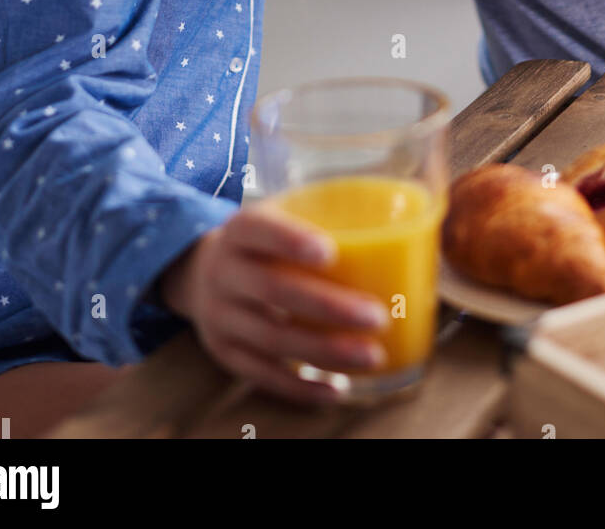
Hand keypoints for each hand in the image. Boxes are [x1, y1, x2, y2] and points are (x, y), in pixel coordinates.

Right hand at [158, 203, 389, 404]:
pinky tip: (338, 388)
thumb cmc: (264, 243)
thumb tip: (405, 220)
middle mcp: (224, 273)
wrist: (199, 274)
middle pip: (272, 290)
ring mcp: (221, 317)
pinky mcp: (225, 354)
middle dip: (328, 307)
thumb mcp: (278, 214)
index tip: (330, 252)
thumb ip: (323, 214)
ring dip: (325, 352)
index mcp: (239, 231)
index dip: (291, 240)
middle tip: (378, 316)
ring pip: (273, 339)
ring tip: (372, 355)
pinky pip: (264, 375)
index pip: (259, 230)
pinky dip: (302, 387)